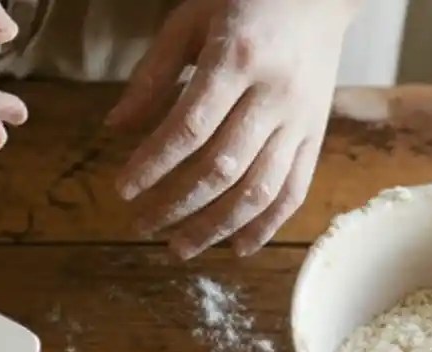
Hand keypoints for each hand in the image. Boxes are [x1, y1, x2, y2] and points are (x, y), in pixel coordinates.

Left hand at [107, 0, 360, 257]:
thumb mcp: (189, 21)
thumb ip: (152, 75)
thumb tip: (114, 128)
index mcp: (237, 58)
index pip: (189, 128)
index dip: (153, 165)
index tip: (123, 190)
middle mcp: (274, 94)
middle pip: (222, 167)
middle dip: (176, 205)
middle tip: (140, 225)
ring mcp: (300, 118)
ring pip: (259, 188)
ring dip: (216, 227)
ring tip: (178, 248)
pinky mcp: (316, 134)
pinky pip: (295, 189)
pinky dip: (267, 225)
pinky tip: (237, 247)